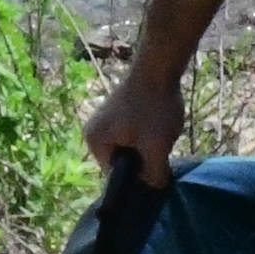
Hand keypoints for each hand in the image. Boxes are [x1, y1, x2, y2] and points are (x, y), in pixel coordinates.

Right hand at [82, 69, 184, 185]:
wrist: (159, 66)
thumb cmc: (153, 109)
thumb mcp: (156, 148)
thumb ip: (153, 175)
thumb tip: (154, 187)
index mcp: (94, 142)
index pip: (116, 175)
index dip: (138, 174)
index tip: (155, 164)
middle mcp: (93, 131)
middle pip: (124, 160)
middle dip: (144, 157)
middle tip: (160, 144)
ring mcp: (104, 119)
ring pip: (132, 145)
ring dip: (149, 143)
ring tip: (161, 129)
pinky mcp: (118, 109)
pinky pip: (134, 132)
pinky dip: (148, 130)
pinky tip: (160, 119)